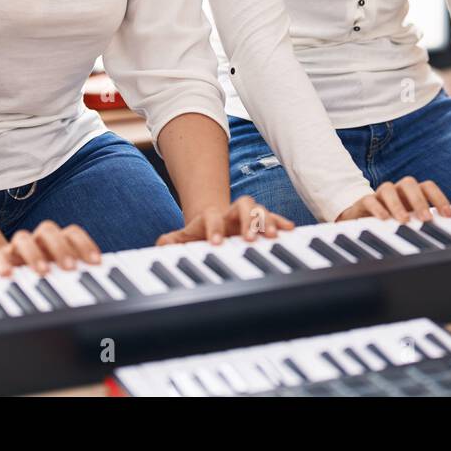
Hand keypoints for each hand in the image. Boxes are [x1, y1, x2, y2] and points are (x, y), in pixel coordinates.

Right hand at [0, 220, 100, 276]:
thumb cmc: (33, 273)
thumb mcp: (56, 276)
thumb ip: (75, 277)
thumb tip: (103, 284)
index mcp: (54, 242)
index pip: (71, 233)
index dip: (85, 244)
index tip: (96, 263)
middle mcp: (36, 241)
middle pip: (49, 231)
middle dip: (62, 248)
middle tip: (70, 268)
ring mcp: (15, 249)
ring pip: (23, 238)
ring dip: (34, 254)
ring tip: (42, 272)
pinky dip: (1, 263)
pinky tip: (7, 274)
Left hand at [156, 196, 294, 245]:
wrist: (215, 224)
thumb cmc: (201, 233)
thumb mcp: (185, 238)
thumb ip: (172, 241)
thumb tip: (160, 245)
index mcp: (212, 216)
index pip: (213, 217)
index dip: (214, 228)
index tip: (216, 244)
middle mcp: (232, 212)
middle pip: (242, 205)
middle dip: (247, 220)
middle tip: (250, 238)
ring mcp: (247, 215)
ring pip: (260, 209)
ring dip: (267, 221)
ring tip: (272, 236)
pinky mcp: (260, 221)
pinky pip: (273, 218)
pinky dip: (281, 222)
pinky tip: (290, 229)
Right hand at [336, 177, 450, 222]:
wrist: (362, 221)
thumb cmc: (393, 222)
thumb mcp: (411, 223)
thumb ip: (425, 224)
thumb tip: (445, 235)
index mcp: (412, 193)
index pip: (427, 187)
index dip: (440, 198)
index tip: (448, 215)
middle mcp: (397, 190)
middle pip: (409, 183)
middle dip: (419, 200)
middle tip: (426, 219)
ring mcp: (380, 195)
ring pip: (388, 188)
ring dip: (397, 204)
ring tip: (404, 220)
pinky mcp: (364, 202)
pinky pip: (370, 199)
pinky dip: (377, 208)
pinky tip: (384, 219)